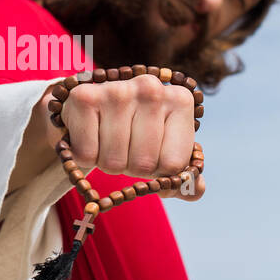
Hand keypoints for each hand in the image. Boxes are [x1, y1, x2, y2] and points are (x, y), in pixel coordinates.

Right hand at [45, 73, 204, 201]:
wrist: (89, 110)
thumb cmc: (133, 133)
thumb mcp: (163, 151)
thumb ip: (184, 176)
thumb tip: (196, 191)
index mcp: (180, 100)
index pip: (174, 165)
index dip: (158, 171)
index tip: (150, 153)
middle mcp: (152, 88)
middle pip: (143, 165)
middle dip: (130, 167)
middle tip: (123, 147)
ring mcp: (117, 90)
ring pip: (113, 162)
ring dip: (106, 162)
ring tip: (105, 140)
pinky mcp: (84, 97)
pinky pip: (87, 154)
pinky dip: (84, 156)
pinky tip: (88, 134)